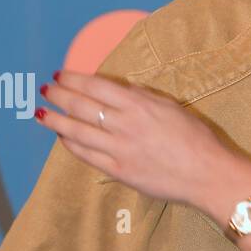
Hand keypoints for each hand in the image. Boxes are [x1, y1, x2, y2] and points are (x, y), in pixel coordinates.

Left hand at [34, 69, 238, 211]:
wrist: (209, 174)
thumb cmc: (197, 139)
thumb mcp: (172, 107)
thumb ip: (143, 97)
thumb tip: (121, 89)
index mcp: (138, 105)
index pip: (95, 86)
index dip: (73, 79)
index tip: (60, 75)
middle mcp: (124, 125)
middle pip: (81, 106)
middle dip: (59, 96)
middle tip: (46, 90)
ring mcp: (120, 150)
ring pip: (77, 132)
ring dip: (56, 121)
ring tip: (42, 114)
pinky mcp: (120, 171)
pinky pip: (88, 156)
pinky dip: (71, 145)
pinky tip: (63, 138)